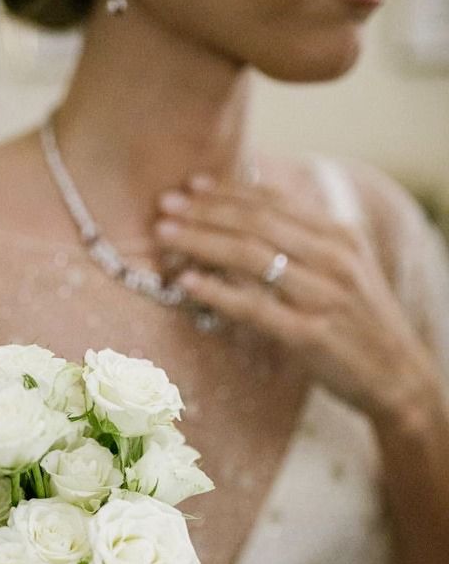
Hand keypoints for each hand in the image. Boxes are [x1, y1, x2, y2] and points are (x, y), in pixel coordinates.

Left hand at [155, 178, 434, 423]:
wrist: (398, 377)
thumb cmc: (357, 324)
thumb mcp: (339, 273)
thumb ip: (302, 245)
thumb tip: (247, 221)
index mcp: (339, 237)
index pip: (275, 204)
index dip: (228, 192)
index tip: (191, 186)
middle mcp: (333, 259)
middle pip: (257, 224)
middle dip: (206, 212)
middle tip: (165, 205)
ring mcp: (323, 296)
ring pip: (252, 258)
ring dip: (202, 241)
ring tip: (165, 235)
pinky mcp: (311, 335)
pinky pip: (255, 307)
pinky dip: (217, 292)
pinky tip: (187, 282)